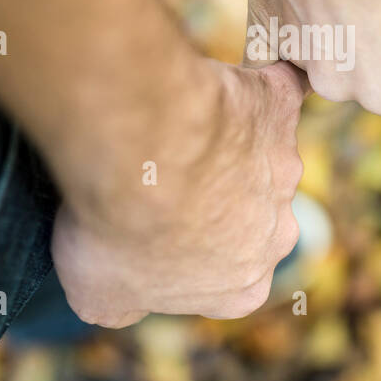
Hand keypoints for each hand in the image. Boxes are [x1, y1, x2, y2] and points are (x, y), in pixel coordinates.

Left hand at [51, 58, 304, 325]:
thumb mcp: (96, 294)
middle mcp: (277, 232)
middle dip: (209, 197)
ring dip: (218, 142)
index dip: (179, 253)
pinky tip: (217, 78)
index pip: (220, 276)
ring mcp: (284, 166)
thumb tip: (114, 302)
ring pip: (253, 152)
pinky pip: (276, 91)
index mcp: (243, 287)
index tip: (145, 230)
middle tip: (153, 176)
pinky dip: (254, 86)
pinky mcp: (278, 107)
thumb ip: (117, 301)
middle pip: (246, 214)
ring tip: (159, 127)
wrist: (138, 150)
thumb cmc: (117, 228)